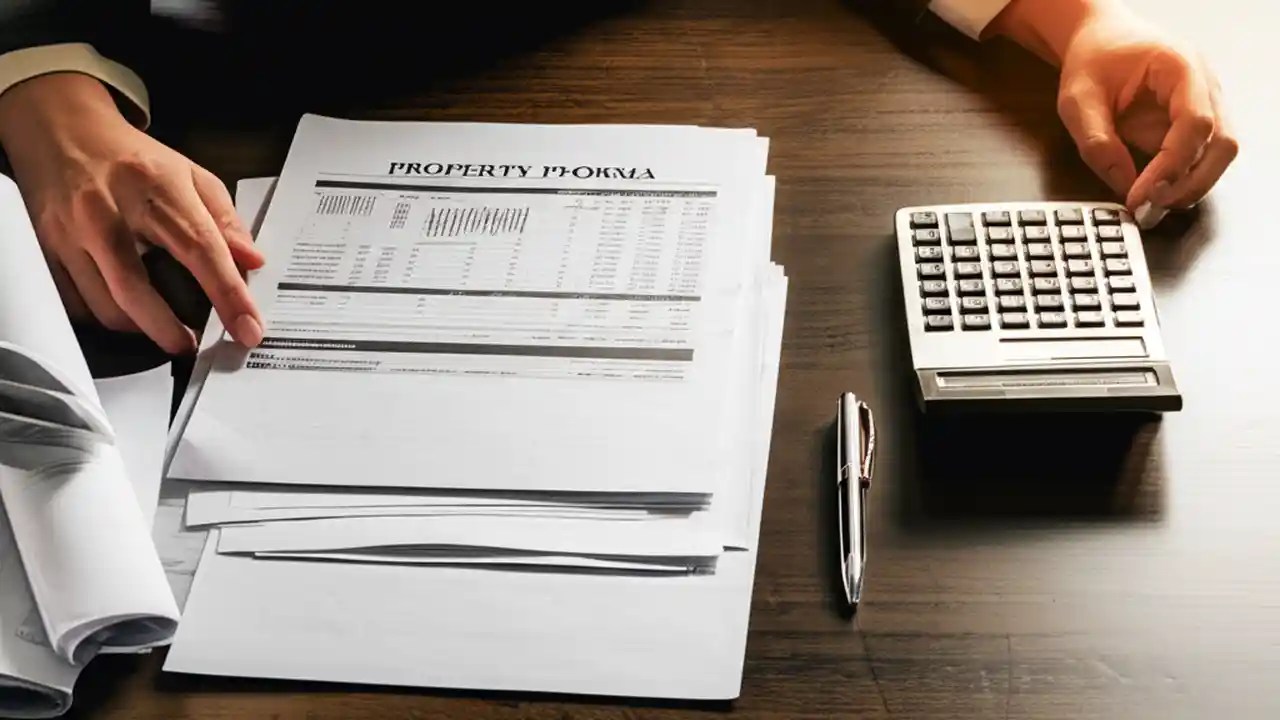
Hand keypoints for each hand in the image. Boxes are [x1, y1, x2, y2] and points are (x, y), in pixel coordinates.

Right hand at [0, 73, 266, 353]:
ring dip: (141, 328)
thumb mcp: (191, 175)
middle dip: (169, 329)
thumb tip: (252, 262)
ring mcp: (69, 231)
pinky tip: (128, 313)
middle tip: (195, 345)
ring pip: (103, 304)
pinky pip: (75, 303)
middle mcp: (106, 210)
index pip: (199, 248)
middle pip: (136, 289)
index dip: (228, 294)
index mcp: (155, 187)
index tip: (248, 329)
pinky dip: (106, 318)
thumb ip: (224, 219)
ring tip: (166, 329)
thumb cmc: (134, 158)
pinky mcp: (45, 247)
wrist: (61, 130)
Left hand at [993, 0, 1237, 224]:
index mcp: (1181, 67)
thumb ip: (1097, 143)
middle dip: (1192, 183)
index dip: (1171, 167)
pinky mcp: (1193, 122)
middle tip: (1153, 209)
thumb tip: (1123, 185)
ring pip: (1217, 154)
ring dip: (1190, 185)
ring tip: (1151, 205)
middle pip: (1223, 144)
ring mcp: (1205, 103)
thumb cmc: (1093, 59)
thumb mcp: (1078, 101)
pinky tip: (1153, 190)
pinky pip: (1199, 155)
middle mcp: (1204, 85)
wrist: (1100, 38)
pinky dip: (1181, 178)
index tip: (1143, 196)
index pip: (1194, 124)